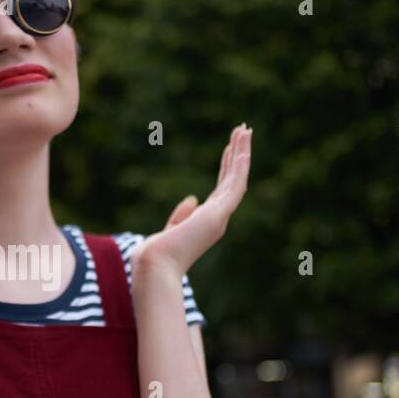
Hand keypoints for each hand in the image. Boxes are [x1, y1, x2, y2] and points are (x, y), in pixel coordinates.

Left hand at [130, 123, 252, 279]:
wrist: (154, 267)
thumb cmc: (157, 254)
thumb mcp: (171, 229)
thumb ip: (181, 216)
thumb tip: (192, 199)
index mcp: (207, 221)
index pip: (221, 188)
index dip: (227, 167)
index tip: (229, 148)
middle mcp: (217, 218)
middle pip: (232, 179)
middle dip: (237, 154)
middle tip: (243, 131)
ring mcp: (219, 217)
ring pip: (236, 179)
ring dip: (241, 153)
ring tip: (244, 130)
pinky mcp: (217, 215)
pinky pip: (234, 186)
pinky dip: (240, 167)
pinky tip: (243, 149)